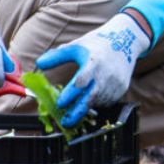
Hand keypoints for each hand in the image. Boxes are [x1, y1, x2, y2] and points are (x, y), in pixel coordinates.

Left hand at [35, 13, 150, 126]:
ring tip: (74, 111)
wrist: (125, 41)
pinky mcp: (122, 89)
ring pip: (98, 102)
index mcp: (93, 62)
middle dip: (77, 112)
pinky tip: (90, 100)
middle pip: (90, 98)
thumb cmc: (96, 44)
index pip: (82, 81)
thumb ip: (57, 56)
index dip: (71, 94)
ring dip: (86, 108)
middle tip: (65, 122)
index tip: (60, 103)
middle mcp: (106, 74)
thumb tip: (38, 64)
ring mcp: (115, 83)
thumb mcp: (77, 46)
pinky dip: (97, 104)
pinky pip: (107, 102)